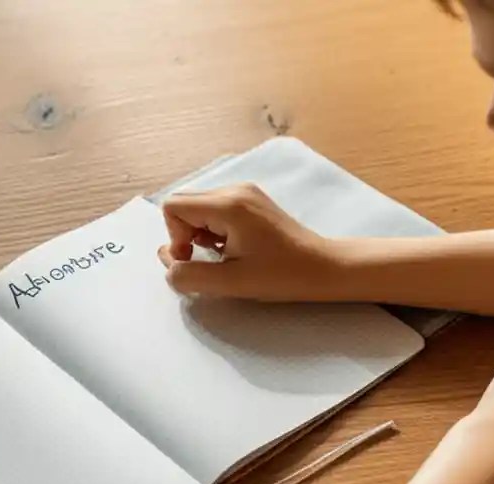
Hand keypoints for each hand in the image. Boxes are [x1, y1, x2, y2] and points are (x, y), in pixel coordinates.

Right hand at [157, 184, 338, 299]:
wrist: (324, 267)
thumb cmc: (281, 276)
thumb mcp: (231, 283)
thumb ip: (190, 275)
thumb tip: (169, 263)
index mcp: (228, 205)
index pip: (173, 207)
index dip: (174, 237)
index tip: (194, 259)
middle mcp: (234, 189)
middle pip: (183, 204)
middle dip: (184, 234)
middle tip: (208, 259)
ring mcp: (244, 192)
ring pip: (198, 207)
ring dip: (199, 233)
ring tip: (224, 255)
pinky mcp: (251, 200)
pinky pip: (214, 209)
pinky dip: (213, 229)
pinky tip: (233, 248)